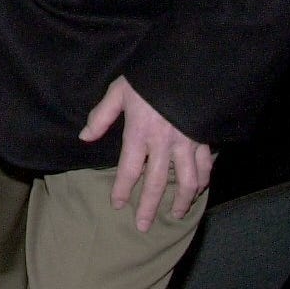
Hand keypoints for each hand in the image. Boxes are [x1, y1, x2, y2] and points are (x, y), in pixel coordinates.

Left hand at [79, 76, 212, 230]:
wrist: (186, 62)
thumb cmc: (150, 76)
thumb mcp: (119, 90)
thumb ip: (101, 115)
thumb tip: (84, 136)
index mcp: (140, 132)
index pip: (129, 169)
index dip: (122, 189)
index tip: (117, 204)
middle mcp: (163, 143)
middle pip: (156, 183)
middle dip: (149, 207)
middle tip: (143, 226)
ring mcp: (186, 142)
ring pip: (186, 181)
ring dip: (181, 201)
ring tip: (176, 215)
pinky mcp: (203, 137)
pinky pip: (205, 165)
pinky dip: (203, 180)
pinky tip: (199, 190)